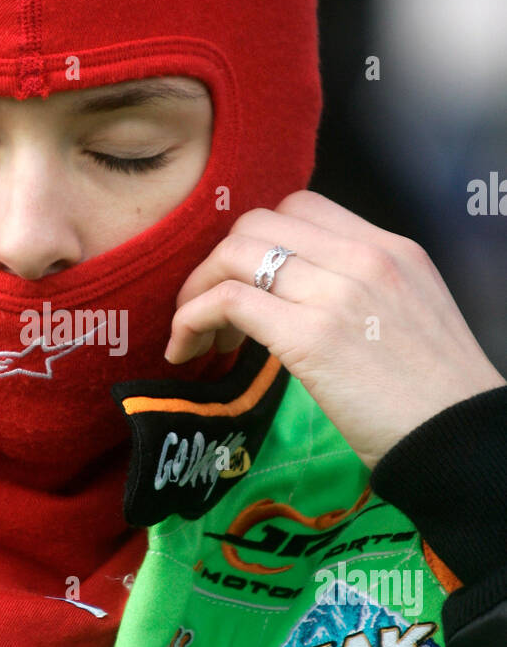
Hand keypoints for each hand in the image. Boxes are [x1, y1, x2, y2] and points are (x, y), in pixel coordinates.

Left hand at [164, 190, 505, 468]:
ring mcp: (337, 292)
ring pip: (234, 255)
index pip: (302, 208)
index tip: (247, 283)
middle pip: (257, 224)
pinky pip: (228, 301)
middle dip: (219, 263)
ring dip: (198, 290)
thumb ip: (364, 292)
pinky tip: (187, 349)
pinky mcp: (311, 336)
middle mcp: (365, 256)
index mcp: (392, 248)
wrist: (459, 438)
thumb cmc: (434, 396)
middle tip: (212, 312)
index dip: (259, 241)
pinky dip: (192, 318)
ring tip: (195, 335)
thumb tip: (302, 301)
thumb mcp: (410, 315)